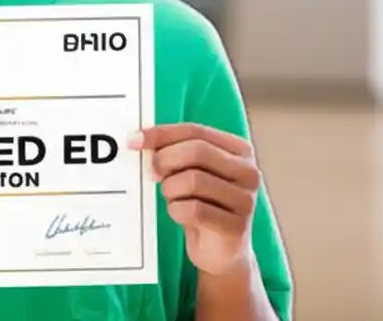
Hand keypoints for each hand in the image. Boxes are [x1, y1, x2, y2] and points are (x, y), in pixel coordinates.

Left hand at [129, 124, 260, 275]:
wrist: (221, 252)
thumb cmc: (203, 205)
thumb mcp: (191, 172)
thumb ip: (175, 152)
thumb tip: (140, 139)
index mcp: (239, 151)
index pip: (195, 131)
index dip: (161, 134)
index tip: (133, 140)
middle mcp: (248, 172)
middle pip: (196, 151)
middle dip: (165, 160)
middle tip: (152, 174)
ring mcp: (245, 200)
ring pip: (193, 180)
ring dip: (171, 189)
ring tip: (174, 198)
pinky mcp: (236, 226)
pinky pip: (194, 209)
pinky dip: (177, 211)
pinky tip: (181, 215)